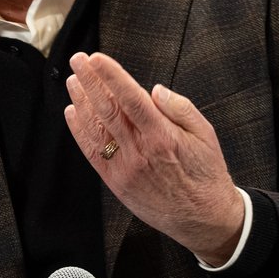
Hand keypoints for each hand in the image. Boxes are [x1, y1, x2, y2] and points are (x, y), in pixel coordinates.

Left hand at [63, 52, 243, 264]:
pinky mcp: (116, 181)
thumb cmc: (206, 174)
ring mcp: (124, 167)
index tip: (97, 58)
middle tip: (78, 61)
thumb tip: (154, 89)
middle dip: (90, 81)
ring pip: (95, 128)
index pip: (131, 98)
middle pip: (107, 109)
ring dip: (81, 102)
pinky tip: (72, 112)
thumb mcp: (206, 135)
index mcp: (162, 136)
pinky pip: (91, 152)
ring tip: (73, 81)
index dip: (111, 76)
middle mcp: (140, 150)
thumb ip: (181, 109)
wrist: (203, 219)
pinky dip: (79, 131)